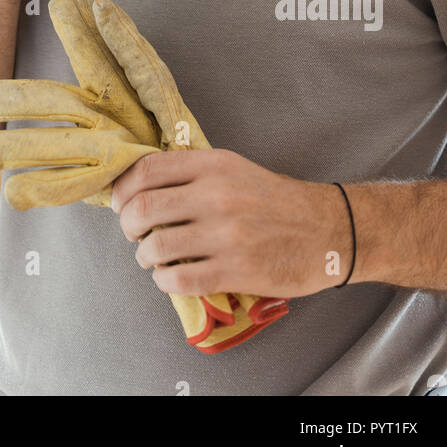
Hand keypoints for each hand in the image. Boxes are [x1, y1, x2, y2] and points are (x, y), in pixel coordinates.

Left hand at [111, 148, 350, 299]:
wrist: (328, 229)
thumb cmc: (275, 199)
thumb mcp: (234, 168)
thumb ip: (192, 172)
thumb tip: (142, 185)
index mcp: (213, 165)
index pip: (147, 170)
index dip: (123, 189)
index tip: (119, 203)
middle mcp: (216, 195)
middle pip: (143, 208)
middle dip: (127, 225)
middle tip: (133, 233)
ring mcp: (225, 234)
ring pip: (156, 246)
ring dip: (144, 256)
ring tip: (151, 258)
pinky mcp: (236, 270)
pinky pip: (179, 279)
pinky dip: (164, 281)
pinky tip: (169, 277)